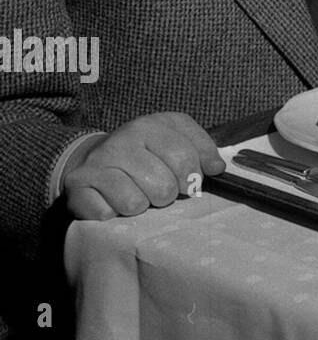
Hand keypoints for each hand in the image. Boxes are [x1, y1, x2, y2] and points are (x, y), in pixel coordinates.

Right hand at [63, 112, 225, 220]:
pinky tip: (113, 202)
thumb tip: (217, 168)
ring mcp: (97, 163)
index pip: (184, 157)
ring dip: (142, 206)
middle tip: (161, 190)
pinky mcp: (78, 186)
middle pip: (163, 186)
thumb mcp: (177, 138)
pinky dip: (115, 214)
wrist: (94, 157)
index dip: (192, 176)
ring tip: (137, 194)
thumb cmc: (145, 152)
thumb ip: (202, 149)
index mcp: (150, 125)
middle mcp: (122, 141)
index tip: (189, 182)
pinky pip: (107, 213)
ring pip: (136, 203)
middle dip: (167, 195)